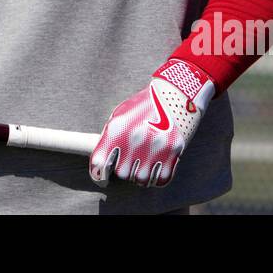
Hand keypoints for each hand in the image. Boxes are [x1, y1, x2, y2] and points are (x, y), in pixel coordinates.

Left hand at [88, 58, 214, 186]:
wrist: (175, 93)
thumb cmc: (144, 105)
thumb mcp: (121, 114)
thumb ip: (110, 137)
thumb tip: (103, 161)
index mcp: (117, 128)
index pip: (100, 163)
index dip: (98, 174)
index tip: (101, 177)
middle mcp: (135, 139)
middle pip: (122, 173)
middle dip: (123, 169)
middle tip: (129, 161)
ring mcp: (155, 146)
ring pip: (141, 179)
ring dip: (139, 175)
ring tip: (142, 163)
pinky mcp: (174, 151)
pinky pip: (161, 179)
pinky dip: (156, 178)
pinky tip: (155, 168)